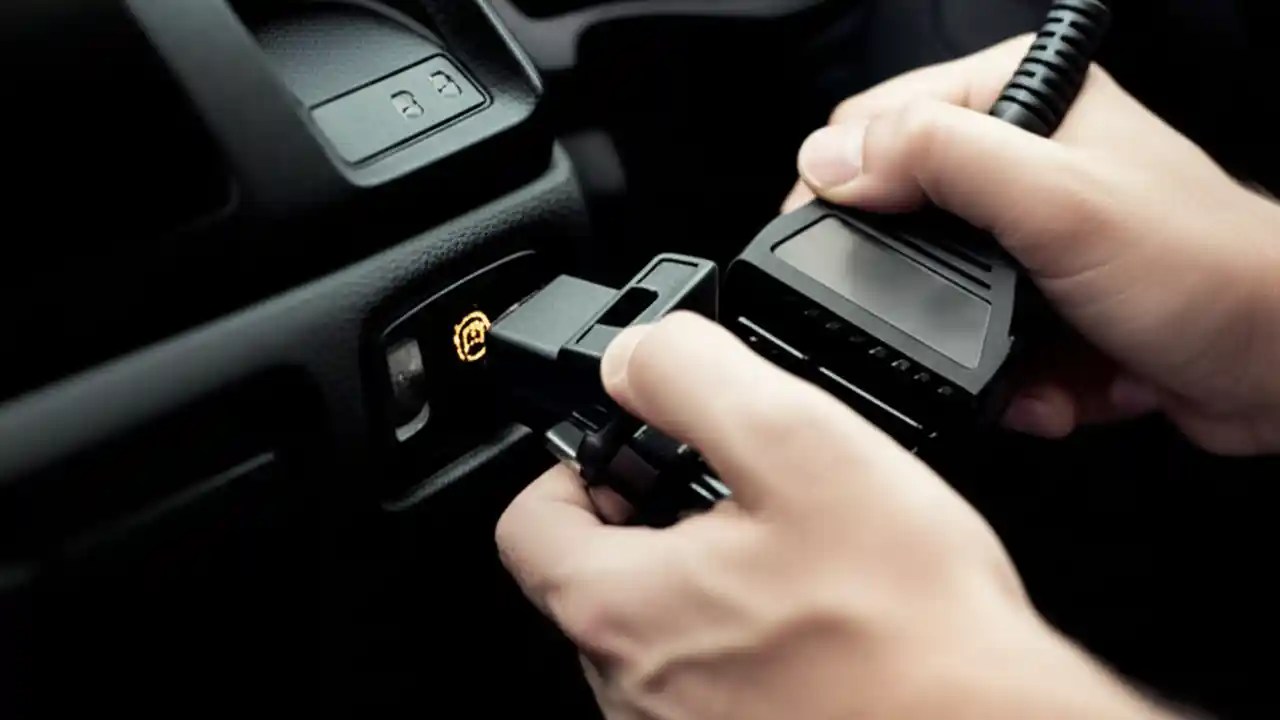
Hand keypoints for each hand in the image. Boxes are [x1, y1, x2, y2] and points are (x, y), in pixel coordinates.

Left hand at [497, 312, 1166, 719]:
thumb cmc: (911, 625)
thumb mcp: (800, 444)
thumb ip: (694, 376)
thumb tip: (635, 354)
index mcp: (618, 607)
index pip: (527, 521)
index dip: (572, 464)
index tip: (628, 446)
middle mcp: (630, 688)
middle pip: (594, 574)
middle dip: (650, 518)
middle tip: (730, 489)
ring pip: (658, 630)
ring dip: (705, 579)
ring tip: (787, 551)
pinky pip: (709, 679)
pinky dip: (744, 637)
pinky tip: (814, 614)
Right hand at [786, 36, 1279, 454]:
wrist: (1279, 368)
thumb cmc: (1205, 270)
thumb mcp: (1055, 201)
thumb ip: (937, 161)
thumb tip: (828, 161)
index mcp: (1016, 96)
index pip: (873, 123)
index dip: (839, 188)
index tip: (836, 253)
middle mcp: (1016, 154)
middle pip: (892, 218)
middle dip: (914, 290)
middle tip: (951, 317)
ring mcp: (1025, 231)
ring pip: (926, 293)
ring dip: (960, 344)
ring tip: (1016, 364)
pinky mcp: (1035, 298)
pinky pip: (969, 340)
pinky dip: (1000, 378)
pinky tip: (1046, 387)